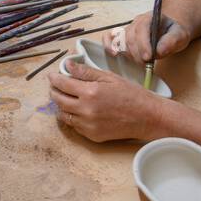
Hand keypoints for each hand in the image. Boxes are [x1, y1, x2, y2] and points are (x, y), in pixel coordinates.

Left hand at [47, 61, 165, 142]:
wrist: (148, 117)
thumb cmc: (131, 94)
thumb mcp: (110, 77)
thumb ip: (86, 72)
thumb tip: (68, 65)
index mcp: (90, 92)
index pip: (62, 84)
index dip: (54, 79)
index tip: (52, 76)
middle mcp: (86, 110)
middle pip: (58, 100)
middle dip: (54, 91)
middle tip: (56, 86)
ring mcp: (88, 125)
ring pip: (63, 115)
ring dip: (61, 105)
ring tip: (65, 98)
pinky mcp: (92, 136)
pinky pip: (74, 125)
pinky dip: (72, 117)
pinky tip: (78, 110)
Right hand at [103, 12, 189, 65]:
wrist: (171, 32)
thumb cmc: (175, 33)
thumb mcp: (180, 35)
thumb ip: (172, 41)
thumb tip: (160, 50)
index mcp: (150, 17)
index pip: (142, 28)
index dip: (143, 44)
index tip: (148, 57)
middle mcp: (137, 22)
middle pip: (130, 37)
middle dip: (138, 53)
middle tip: (147, 64)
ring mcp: (128, 29)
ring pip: (122, 41)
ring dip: (130, 54)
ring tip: (141, 63)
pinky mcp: (122, 37)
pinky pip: (109, 38)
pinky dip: (109, 45)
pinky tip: (114, 54)